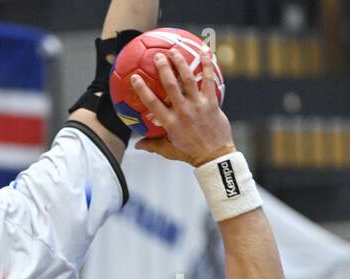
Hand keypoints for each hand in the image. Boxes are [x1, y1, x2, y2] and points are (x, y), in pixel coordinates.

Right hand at [130, 50, 234, 166]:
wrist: (214, 156)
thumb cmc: (190, 153)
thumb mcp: (168, 150)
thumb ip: (152, 145)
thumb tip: (137, 145)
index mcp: (170, 123)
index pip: (152, 103)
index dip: (142, 89)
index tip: (135, 77)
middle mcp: (183, 111)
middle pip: (170, 86)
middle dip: (163, 68)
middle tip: (158, 56)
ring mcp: (198, 105)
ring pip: (188, 80)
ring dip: (181, 63)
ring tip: (174, 51)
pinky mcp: (211, 102)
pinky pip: (208, 80)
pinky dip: (207, 65)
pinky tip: (204, 52)